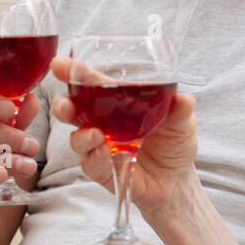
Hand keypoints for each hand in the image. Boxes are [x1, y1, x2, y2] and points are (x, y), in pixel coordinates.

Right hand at [48, 56, 198, 214]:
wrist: (176, 180)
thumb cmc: (175, 143)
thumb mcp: (183, 123)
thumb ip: (181, 110)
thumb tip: (185, 99)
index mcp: (118, 103)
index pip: (92, 84)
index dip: (75, 73)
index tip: (59, 64)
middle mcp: (103, 122)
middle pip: (73, 110)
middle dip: (64, 106)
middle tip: (65, 105)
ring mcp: (100, 146)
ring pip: (77, 138)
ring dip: (82, 136)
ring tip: (96, 134)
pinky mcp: (102, 170)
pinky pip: (92, 163)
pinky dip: (97, 157)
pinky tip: (108, 153)